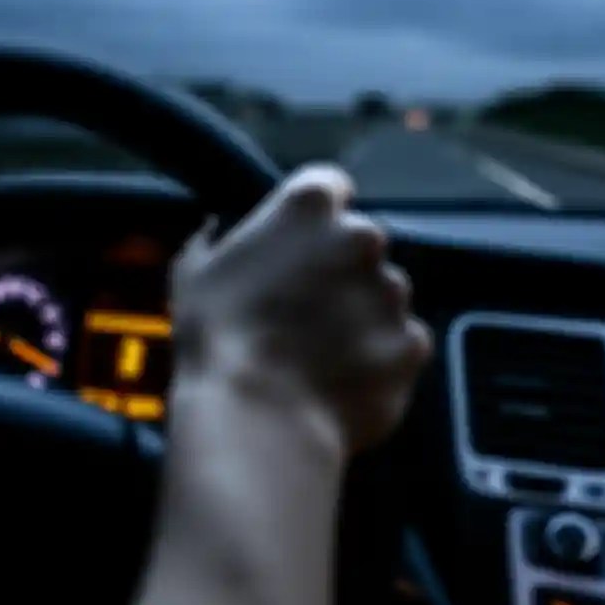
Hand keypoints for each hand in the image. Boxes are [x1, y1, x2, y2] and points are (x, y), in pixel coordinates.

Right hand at [171, 163, 430, 454]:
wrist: (257, 418)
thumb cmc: (218, 339)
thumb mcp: (192, 274)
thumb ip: (212, 240)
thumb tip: (215, 230)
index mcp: (309, 206)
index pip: (328, 186)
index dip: (312, 218)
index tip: (298, 244)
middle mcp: (362, 237)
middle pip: (359, 243)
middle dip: (337, 269)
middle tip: (300, 308)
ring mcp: (394, 292)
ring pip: (382, 295)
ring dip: (358, 314)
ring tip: (317, 353)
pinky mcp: (412, 343)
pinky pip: (399, 344)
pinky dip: (378, 358)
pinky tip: (339, 379)